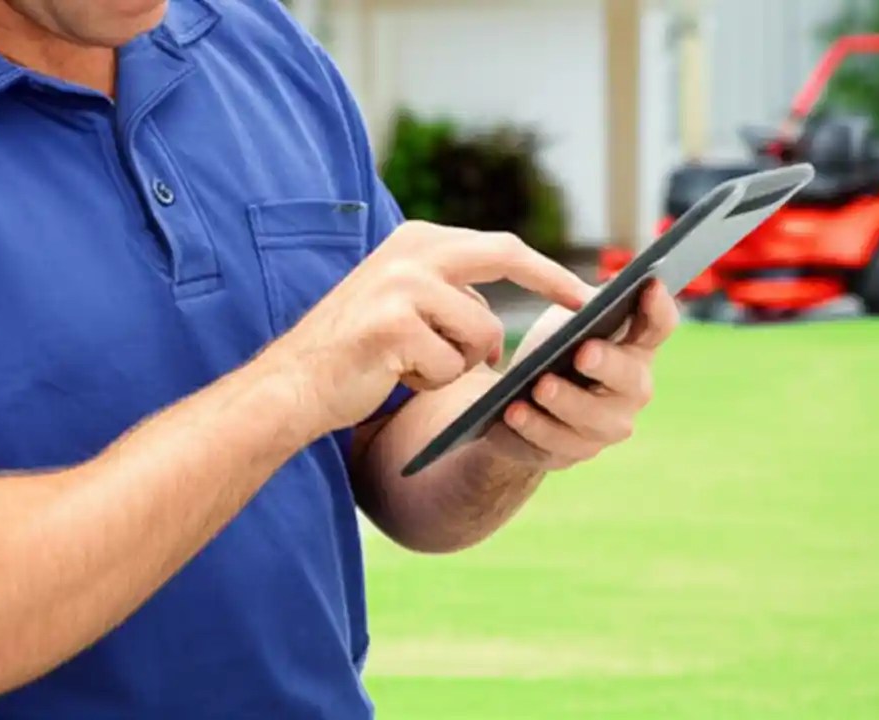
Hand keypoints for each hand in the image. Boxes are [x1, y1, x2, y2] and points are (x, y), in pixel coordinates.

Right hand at [268, 221, 592, 432]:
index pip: (500, 247)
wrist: (294, 384)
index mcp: (416, 240)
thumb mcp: (405, 306)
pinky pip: (450, 365)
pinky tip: (395, 376)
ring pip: (481, 332)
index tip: (584, 292)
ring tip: (415, 365)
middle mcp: (411, 250)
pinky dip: (431, 381)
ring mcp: (402, 284)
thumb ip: (449, 297)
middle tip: (583, 310)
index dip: (546, 271)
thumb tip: (503, 318)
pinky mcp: (395, 325)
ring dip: (460, 362)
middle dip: (551, 282)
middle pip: (505, 257)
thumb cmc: (355, 353)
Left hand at [480, 279, 680, 471]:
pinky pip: (554, 446)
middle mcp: (631, 391)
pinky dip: (531, 429)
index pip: (658, 326)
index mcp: (635, 349)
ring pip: (592, 421)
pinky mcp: (570, 454)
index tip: (650, 283)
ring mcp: (604, 428)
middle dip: (607, 365)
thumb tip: (589, 298)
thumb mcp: (566, 322)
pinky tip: (511, 414)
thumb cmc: (552, 350)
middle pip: (630, 380)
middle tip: (584, 352)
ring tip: (538, 388)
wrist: (515, 401)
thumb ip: (581, 305)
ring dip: (565, 403)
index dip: (659, 306)